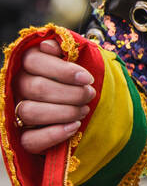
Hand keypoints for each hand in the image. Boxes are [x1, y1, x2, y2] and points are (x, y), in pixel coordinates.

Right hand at [12, 37, 94, 154]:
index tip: (88, 78)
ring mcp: (16, 112)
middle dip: (70, 93)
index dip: (62, 70)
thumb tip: (48, 46)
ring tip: (84, 110)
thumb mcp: (73, 60)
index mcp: (27, 64)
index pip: (33, 61)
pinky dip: (54, 134)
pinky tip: (74, 127)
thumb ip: (63, 49)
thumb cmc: (74, 80)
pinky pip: (30, 139)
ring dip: (64, 112)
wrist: (77, 106)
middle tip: (90, 94)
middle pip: (36, 88)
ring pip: (31, 112)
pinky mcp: (22, 137)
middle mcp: (17, 87)